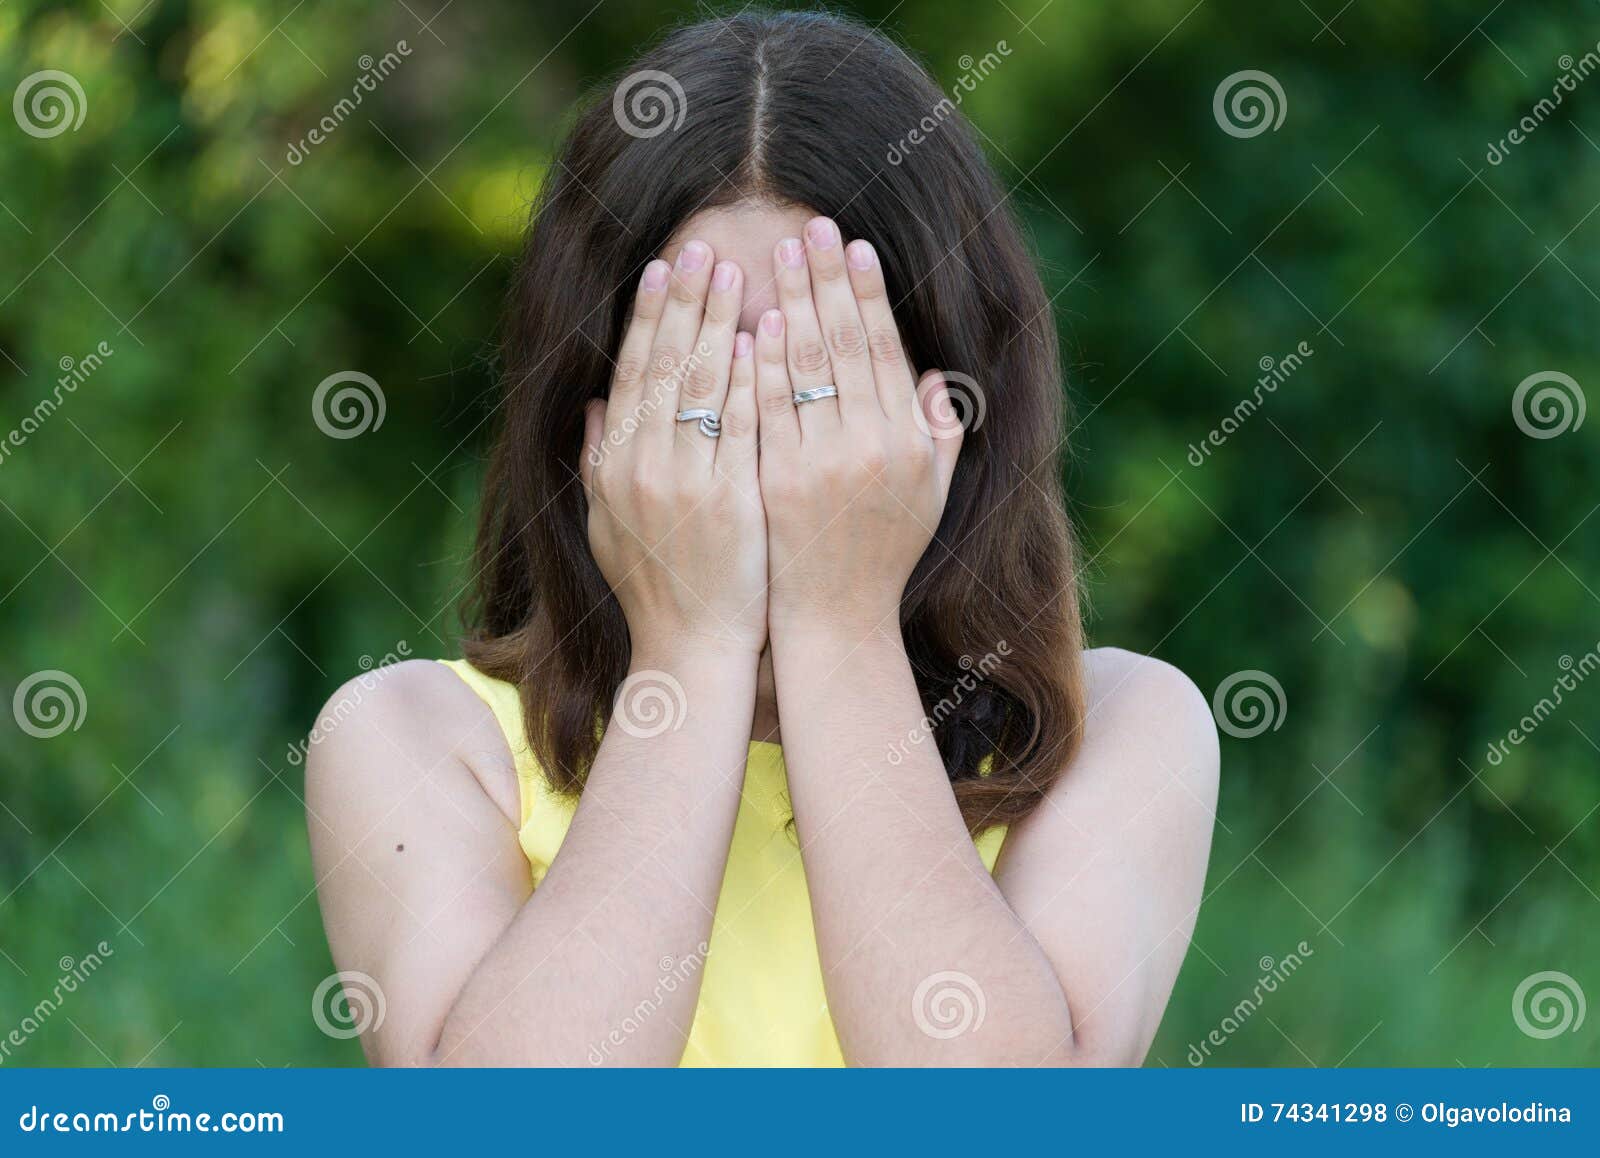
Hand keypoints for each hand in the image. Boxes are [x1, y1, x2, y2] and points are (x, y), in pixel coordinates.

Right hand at [581, 242, 766, 659]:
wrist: (692, 646)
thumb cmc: (655, 586)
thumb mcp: (606, 523)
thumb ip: (597, 461)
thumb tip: (595, 405)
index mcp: (612, 465)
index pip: (632, 372)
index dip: (648, 317)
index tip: (665, 269)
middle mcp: (641, 466)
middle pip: (663, 364)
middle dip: (685, 301)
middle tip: (704, 248)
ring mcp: (684, 481)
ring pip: (700, 384)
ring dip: (718, 322)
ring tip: (738, 271)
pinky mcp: (729, 499)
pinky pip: (739, 424)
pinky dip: (748, 377)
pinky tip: (764, 336)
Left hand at [753, 216, 962, 639]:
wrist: (834, 619)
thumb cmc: (883, 553)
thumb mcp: (931, 494)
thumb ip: (941, 432)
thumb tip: (940, 374)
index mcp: (910, 441)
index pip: (886, 349)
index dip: (868, 294)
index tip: (854, 248)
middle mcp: (873, 446)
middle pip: (846, 344)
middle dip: (826, 280)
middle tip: (809, 227)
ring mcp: (824, 463)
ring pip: (806, 367)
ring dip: (791, 304)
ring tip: (775, 255)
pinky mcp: (780, 481)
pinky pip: (768, 409)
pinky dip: (761, 364)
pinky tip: (752, 324)